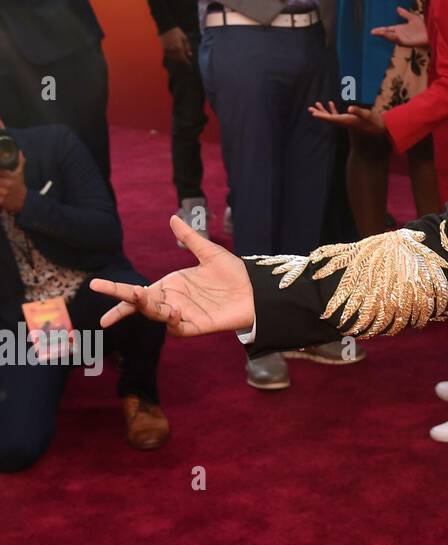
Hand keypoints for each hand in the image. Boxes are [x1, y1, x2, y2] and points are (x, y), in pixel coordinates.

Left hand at [0, 152, 26, 212]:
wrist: (25, 201)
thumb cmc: (19, 185)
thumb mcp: (20, 174)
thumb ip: (20, 163)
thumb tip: (20, 152)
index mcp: (11, 176)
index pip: (1, 171)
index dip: (0, 171)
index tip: (0, 174)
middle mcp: (8, 184)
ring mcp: (5, 193)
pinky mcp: (2, 201)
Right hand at [93, 215, 254, 335]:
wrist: (255, 289)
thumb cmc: (232, 273)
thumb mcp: (209, 252)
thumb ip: (190, 238)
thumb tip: (172, 218)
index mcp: (170, 286)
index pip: (136, 292)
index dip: (117, 292)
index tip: (94, 285)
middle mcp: (171, 302)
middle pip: (141, 305)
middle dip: (123, 301)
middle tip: (103, 291)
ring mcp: (182, 316)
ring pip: (156, 314)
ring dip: (147, 307)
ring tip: (138, 295)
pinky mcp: (195, 327)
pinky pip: (178, 327)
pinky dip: (172, 321)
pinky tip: (173, 311)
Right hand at [159, 26, 192, 65]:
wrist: (166, 27)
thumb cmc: (177, 32)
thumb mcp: (185, 38)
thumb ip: (187, 47)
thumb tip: (190, 55)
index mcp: (179, 48)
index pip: (183, 59)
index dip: (187, 63)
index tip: (189, 65)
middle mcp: (172, 50)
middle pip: (177, 60)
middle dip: (182, 62)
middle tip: (185, 63)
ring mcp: (166, 50)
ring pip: (172, 59)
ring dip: (176, 60)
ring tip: (180, 60)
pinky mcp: (162, 49)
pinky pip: (167, 55)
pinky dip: (171, 57)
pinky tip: (174, 56)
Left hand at [308, 100, 387, 137]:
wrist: (379, 129)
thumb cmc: (374, 122)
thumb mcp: (367, 115)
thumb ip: (358, 111)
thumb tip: (349, 108)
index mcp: (346, 120)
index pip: (331, 118)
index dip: (322, 115)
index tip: (313, 113)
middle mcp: (344, 122)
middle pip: (328, 118)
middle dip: (319, 113)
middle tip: (309, 109)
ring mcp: (346, 121)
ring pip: (331, 116)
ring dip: (323, 110)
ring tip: (316, 104)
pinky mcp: (348, 119)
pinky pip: (337, 115)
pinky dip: (332, 109)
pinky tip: (330, 103)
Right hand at [371, 6, 427, 47]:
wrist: (432, 32)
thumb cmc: (423, 26)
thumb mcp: (412, 18)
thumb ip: (404, 14)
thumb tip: (397, 8)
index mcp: (400, 29)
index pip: (388, 29)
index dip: (381, 30)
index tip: (372, 30)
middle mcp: (400, 35)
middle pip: (388, 34)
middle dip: (381, 33)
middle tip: (372, 32)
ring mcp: (404, 39)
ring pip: (393, 38)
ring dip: (387, 36)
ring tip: (380, 32)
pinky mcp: (408, 43)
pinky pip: (400, 41)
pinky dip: (396, 39)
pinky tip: (392, 35)